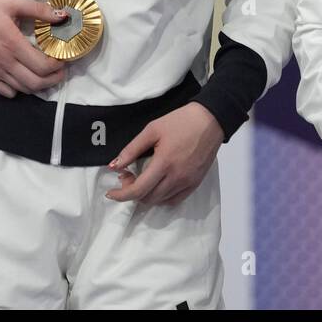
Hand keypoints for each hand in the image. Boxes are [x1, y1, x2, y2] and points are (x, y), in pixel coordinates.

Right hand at [0, 0, 67, 97]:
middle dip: (54, 79)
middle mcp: (5, 62)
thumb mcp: (11, 3)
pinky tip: (23, 78)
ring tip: (46, 75)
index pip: (42, 66)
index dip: (57, 66)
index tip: (63, 58)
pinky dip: (19, 90)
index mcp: (13, 44)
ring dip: (39, 85)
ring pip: (23, 89)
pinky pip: (7, 93)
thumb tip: (62, 16)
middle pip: (36, 83)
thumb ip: (38, 10)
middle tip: (60, 70)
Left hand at [105, 102, 223, 205]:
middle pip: (148, 199)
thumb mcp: (152, 130)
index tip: (110, 193)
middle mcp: (176, 177)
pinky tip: (157, 185)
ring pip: (161, 201)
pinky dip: (162, 198)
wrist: (211, 120)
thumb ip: (131, 150)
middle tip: (128, 176)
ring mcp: (188, 182)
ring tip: (143, 178)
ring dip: (146, 195)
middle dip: (132, 192)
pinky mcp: (196, 183)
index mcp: (164, 163)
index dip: (121, 195)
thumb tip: (114, 166)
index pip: (138, 190)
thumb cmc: (180, 121)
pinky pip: (175, 200)